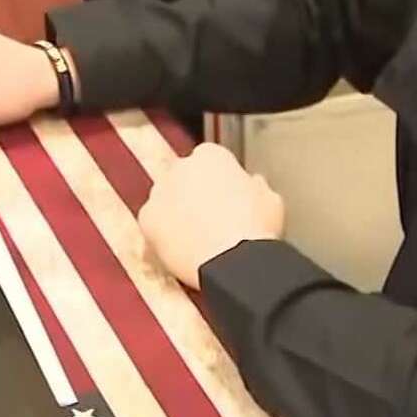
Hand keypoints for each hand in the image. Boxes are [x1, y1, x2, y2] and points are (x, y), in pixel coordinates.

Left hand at [138, 144, 284, 289]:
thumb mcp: (270, 199)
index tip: (225, 196)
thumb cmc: (254, 229)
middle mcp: (181, 167)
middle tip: (210, 218)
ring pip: (166, 199)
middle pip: (184, 177)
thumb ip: (255, 185)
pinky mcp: (146, 218)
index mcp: (210, 155)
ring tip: (197, 236)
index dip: (219, 181)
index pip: (209, 161)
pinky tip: (181, 246)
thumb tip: (252, 185)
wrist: (234, 261)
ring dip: (176, 212)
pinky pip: (152, 223)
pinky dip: (162, 233)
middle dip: (193, 193)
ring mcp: (160, 192)